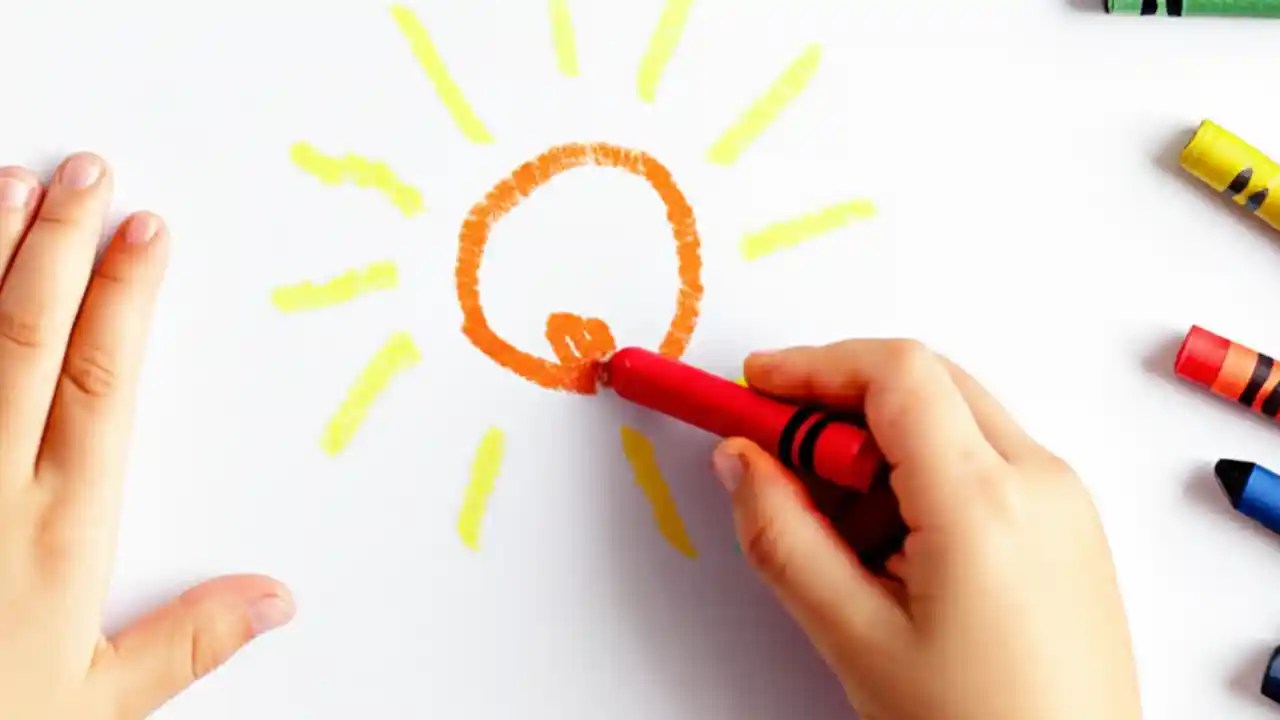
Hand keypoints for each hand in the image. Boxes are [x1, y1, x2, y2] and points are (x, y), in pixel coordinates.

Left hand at [0, 155, 292, 718]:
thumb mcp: (98, 703)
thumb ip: (189, 641)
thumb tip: (277, 600)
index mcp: (59, 529)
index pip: (102, 383)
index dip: (125, 297)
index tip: (144, 231)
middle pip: (28, 336)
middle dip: (58, 244)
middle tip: (83, 171)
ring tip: (4, 182)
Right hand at [713, 340, 1139, 719]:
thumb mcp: (857, 639)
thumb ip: (783, 537)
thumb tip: (739, 461)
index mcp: (985, 502)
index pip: (894, 373)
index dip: (812, 366)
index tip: (754, 389)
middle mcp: (1038, 481)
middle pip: (923, 383)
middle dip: (839, 406)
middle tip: (779, 458)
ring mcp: (1062, 501)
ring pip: (951, 420)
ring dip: (879, 447)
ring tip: (842, 536)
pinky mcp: (1068, 525)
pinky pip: (984, 461)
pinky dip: (921, 475)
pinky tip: (892, 548)